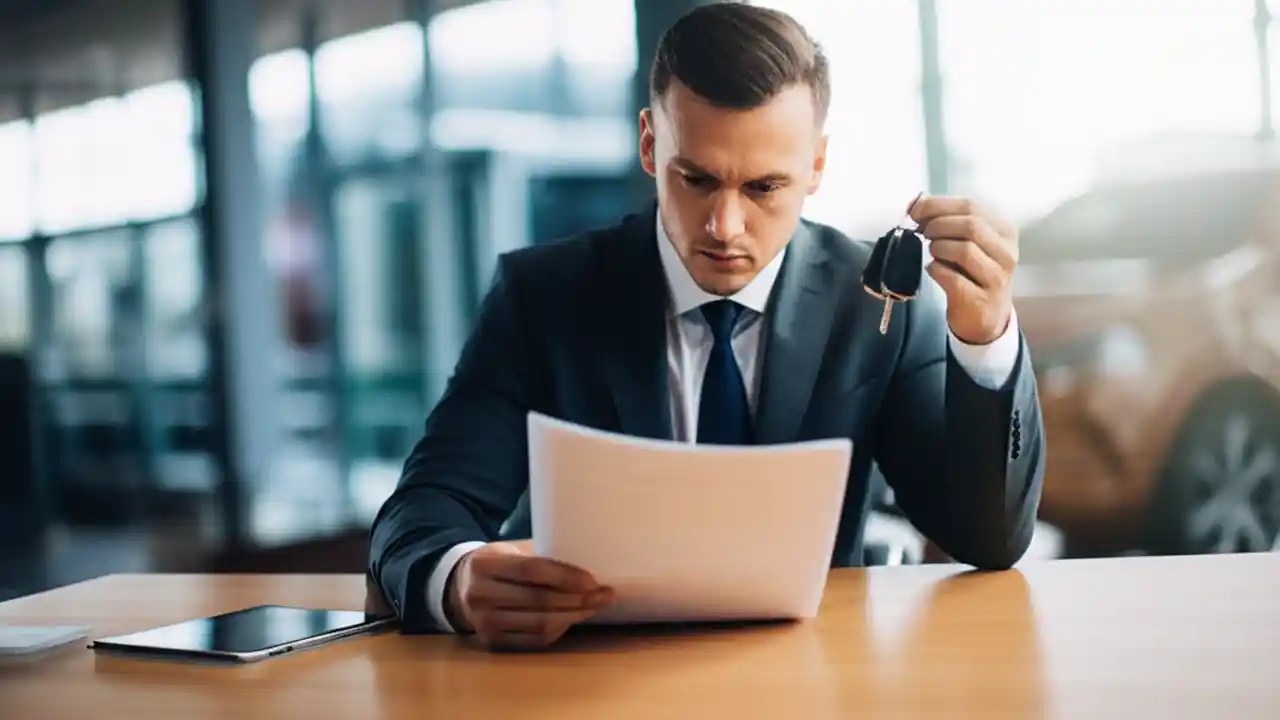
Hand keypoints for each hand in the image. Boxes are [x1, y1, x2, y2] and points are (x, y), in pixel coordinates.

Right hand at [445, 541, 614, 649]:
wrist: (459, 588)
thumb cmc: (495, 564)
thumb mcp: (509, 550)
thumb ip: (540, 554)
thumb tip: (586, 558)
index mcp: (485, 564)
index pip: (533, 570)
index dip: (566, 576)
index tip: (593, 580)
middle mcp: (480, 594)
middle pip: (539, 600)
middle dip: (578, 599)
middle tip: (604, 595)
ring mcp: (483, 622)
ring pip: (539, 624)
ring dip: (573, 617)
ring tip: (594, 607)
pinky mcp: (491, 642)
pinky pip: (533, 640)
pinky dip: (558, 631)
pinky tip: (572, 620)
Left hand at [909, 196, 1017, 344]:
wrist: (985, 317)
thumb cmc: (972, 273)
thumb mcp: (968, 242)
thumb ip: (949, 221)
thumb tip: (915, 205)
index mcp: (1005, 231)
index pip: (972, 206)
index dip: (938, 205)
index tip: (915, 210)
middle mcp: (1007, 252)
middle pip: (970, 225)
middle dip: (938, 225)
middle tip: (923, 232)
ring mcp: (997, 278)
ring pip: (964, 250)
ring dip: (938, 248)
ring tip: (933, 252)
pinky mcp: (980, 300)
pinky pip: (952, 277)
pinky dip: (936, 270)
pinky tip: (934, 270)